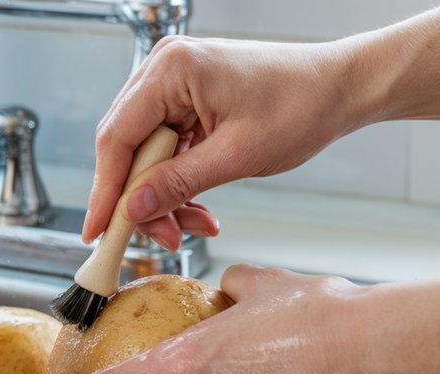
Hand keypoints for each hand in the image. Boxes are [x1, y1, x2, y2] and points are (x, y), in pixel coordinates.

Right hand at [83, 36, 366, 249]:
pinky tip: (199, 208)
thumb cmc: (302, 105)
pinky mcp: (186, 99)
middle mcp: (164, 71)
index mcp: (171, 70)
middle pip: (126, 148)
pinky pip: (166, 150)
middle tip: (162, 237)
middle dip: (142, 200)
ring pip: (145, 155)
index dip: (105, 191)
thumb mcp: (237, 155)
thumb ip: (178, 183)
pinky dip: (178, 183)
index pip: (117, 138)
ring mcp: (173, 84)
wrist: (342, 87)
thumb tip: (132, 210)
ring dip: (163, 197)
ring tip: (192, 227)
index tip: (97, 232)